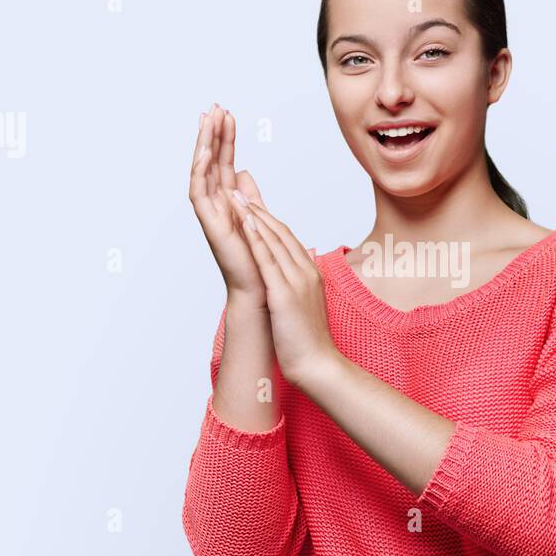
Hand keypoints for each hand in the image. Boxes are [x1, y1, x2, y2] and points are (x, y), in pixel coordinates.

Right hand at [188, 103, 270, 306]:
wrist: (260, 289)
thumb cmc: (258, 259)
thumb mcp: (257, 217)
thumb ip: (249, 194)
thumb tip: (243, 171)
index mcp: (227, 200)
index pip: (223, 161)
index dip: (224, 138)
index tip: (226, 113)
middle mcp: (215, 203)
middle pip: (210, 161)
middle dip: (212, 133)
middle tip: (214, 106)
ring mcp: (209, 212)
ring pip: (202, 170)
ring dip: (204, 144)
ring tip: (209, 119)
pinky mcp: (209, 223)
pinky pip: (199, 191)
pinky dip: (200, 170)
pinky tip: (205, 150)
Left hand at [233, 195, 337, 387]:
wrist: (318, 365)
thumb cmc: (309, 342)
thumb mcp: (305, 306)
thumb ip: (298, 287)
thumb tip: (290, 279)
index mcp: (310, 273)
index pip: (287, 238)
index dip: (269, 218)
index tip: (252, 203)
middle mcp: (305, 272)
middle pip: (280, 232)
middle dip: (259, 209)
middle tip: (240, 190)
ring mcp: (296, 282)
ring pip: (273, 241)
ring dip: (254, 216)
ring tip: (237, 198)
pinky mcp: (284, 295)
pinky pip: (269, 261)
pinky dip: (257, 239)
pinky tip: (246, 224)